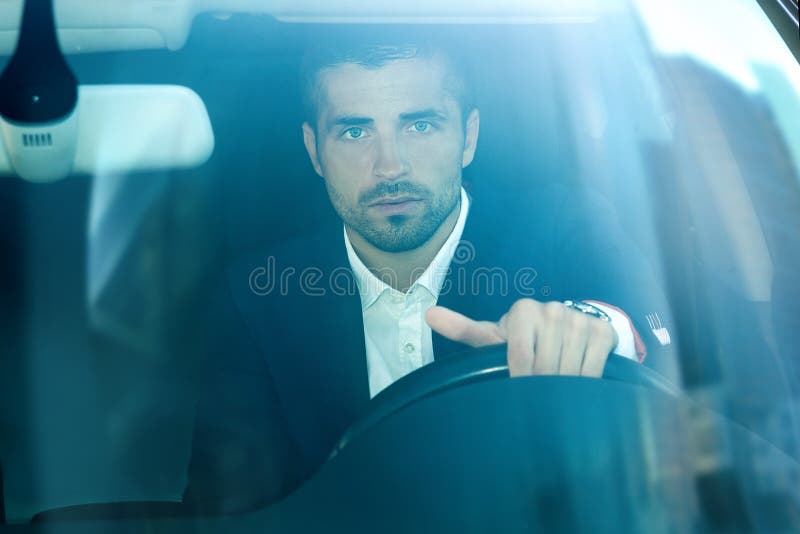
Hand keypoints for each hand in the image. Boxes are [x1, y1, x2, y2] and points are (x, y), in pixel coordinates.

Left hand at [426, 299, 617, 377]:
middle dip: (541, 387)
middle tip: (539, 396)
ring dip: (564, 389)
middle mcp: (552, 309)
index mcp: (523, 310)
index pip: (518, 357)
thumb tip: (428, 314)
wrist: (565, 331)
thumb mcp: (493, 337)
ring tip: (556, 392)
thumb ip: (462, 329)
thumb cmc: (521, 340)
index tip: (519, 390)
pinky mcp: (602, 331)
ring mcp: (579, 319)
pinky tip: (577, 384)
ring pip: (570, 370)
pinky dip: (585, 383)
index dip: (518, 380)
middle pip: (545, 366)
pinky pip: (593, 369)